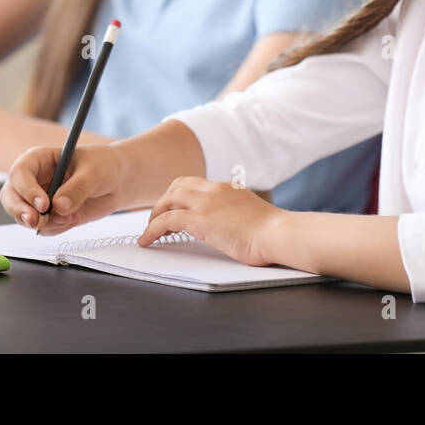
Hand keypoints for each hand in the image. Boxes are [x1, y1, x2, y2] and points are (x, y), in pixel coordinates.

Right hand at [0, 144, 131, 234]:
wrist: (118, 181)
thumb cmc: (104, 165)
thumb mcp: (94, 172)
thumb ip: (77, 188)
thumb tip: (59, 206)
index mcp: (40, 159)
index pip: (20, 172)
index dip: (27, 189)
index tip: (44, 204)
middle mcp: (35, 179)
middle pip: (11, 196)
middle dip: (20, 211)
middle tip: (36, 221)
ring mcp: (40, 199)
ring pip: (22, 215)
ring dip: (42, 223)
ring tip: (68, 218)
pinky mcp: (50, 216)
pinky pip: (42, 228)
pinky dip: (54, 229)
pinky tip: (72, 220)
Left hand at [138, 177, 283, 266]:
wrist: (277, 233)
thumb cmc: (271, 231)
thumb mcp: (249, 213)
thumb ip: (235, 212)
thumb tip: (229, 223)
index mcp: (226, 188)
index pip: (194, 184)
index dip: (179, 195)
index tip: (172, 207)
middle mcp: (213, 190)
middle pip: (177, 187)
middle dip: (163, 202)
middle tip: (157, 219)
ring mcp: (206, 203)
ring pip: (168, 200)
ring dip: (155, 215)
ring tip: (149, 230)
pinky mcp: (200, 219)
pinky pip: (166, 221)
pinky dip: (152, 229)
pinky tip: (147, 240)